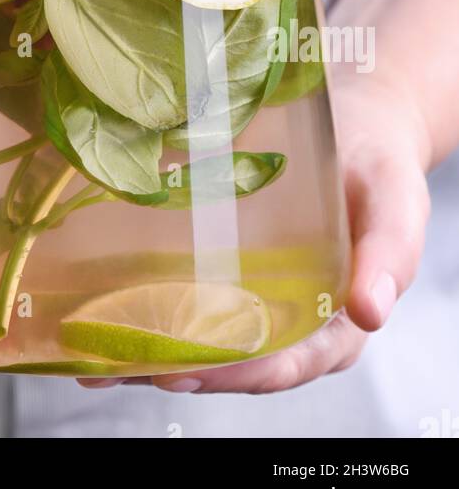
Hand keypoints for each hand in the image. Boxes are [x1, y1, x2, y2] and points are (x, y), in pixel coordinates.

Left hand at [81, 70, 430, 394]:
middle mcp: (286, 321)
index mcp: (334, 324)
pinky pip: (180, 292)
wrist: (355, 116)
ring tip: (92, 352)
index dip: (237, 372)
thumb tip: (371, 311)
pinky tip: (95, 303)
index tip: (191, 368)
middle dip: (174, 365)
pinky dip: (141, 302)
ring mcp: (248, 295)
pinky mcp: (219, 264)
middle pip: (227, 360)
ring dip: (146, 348)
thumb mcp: (395, 200)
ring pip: (196, 336)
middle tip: (122, 362)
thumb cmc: (378, 164)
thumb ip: (390, 253)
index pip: (283, 362)